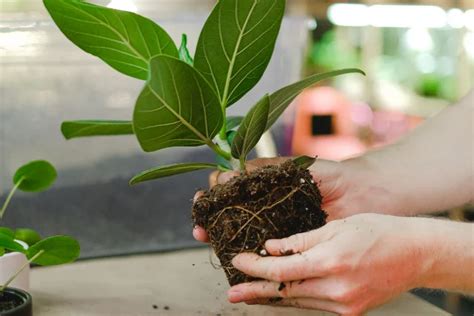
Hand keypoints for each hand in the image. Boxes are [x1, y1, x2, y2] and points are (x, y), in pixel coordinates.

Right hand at [193, 157, 372, 241]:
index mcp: (267, 191)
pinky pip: (268, 255)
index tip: (203, 198)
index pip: (231, 194)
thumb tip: (230, 172)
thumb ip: (266, 167)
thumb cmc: (334, 176)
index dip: (213, 197)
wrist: (366, 194)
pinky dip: (250, 257)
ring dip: (221, 239)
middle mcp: (268, 212)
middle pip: (230, 218)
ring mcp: (279, 231)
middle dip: (210, 221)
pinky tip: (234, 256)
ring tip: (207, 237)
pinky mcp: (294, 249)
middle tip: (200, 224)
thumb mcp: (296, 167)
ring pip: (243, 238)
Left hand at [227, 214, 433, 314]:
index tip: (238, 260)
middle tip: (232, 293)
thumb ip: (301, 240)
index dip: (256, 267)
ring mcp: (344, 305)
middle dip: (255, 292)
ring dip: (273, 297)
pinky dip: (295, 298)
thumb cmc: (378, 231)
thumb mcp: (336, 227)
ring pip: (298, 301)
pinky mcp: (350, 311)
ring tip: (250, 294)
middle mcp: (336, 289)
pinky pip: (314, 304)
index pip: (282, 270)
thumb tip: (271, 248)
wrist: (416, 254)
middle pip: (285, 292)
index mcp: (331, 262)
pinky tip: (282, 293)